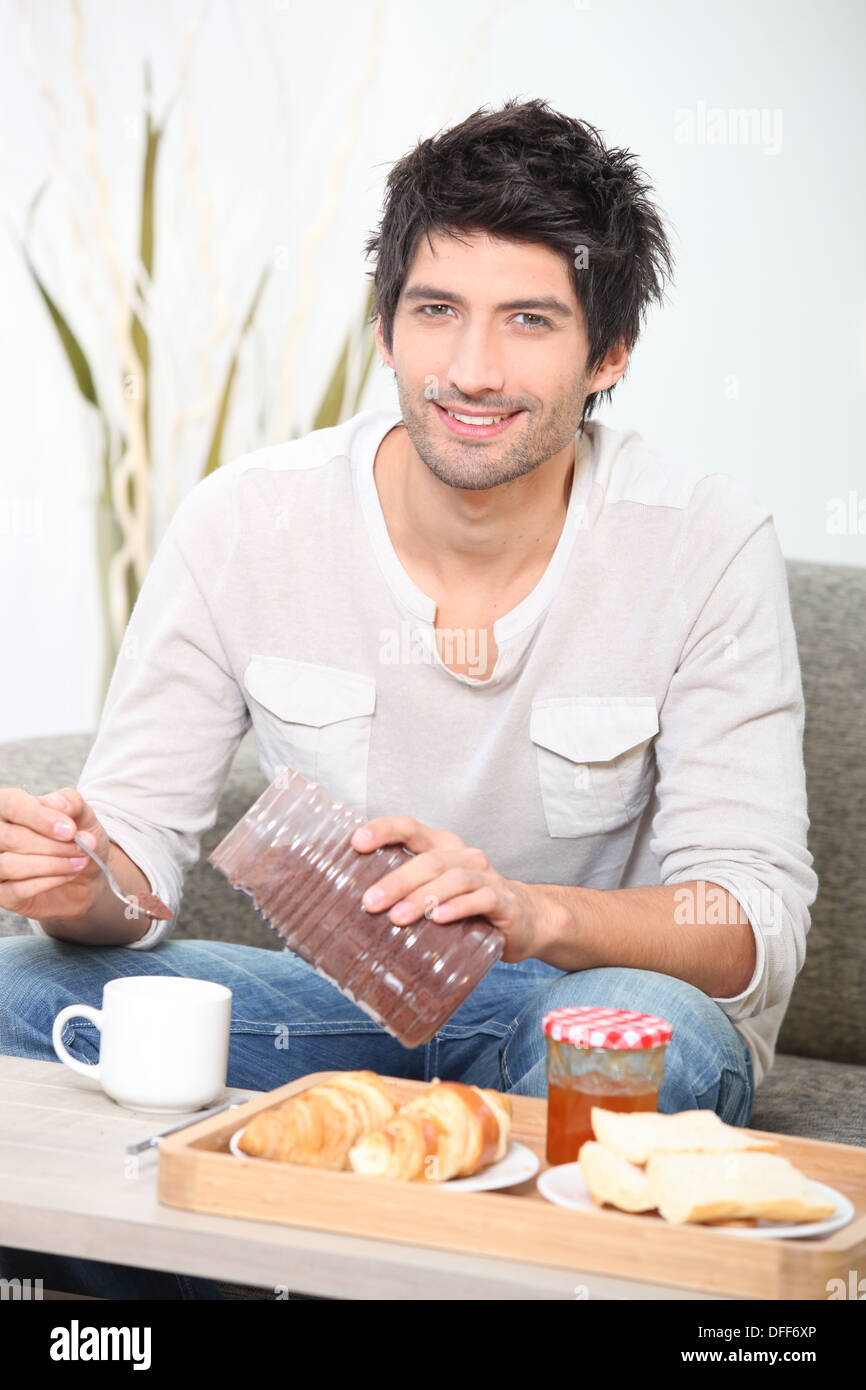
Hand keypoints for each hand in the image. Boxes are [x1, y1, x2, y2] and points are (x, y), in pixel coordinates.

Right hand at [0, 786, 109, 921]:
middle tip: (83, 847)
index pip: (10, 804)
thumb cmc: (77, 837)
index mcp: (7, 807)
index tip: (70, 830)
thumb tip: (56, 803)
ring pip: (9, 865)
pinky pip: (17, 889)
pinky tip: (69, 874)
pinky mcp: (3, 894)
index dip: (39, 816)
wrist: (88, 872)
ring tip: (80, 861)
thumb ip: (70, 802)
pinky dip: (49, 881)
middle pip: (11, 838)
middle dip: (53, 845)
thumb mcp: (82, 814)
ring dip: (52, 864)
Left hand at [350, 814, 547, 962]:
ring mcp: (485, 876)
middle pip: (427, 860)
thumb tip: (351, 904)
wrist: (526, 919)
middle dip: (396, 881)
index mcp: (442, 846)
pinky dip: (457, 908)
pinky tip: (437, 919)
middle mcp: (463, 856)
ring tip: (398, 918)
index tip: (356, 842)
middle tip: (369, 903)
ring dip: (421, 897)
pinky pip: (479, 899)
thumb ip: (404, 891)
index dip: (383, 830)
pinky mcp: (502, 901)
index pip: (410, 828)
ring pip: (451, 878)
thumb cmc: (469, 904)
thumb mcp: (435, 890)